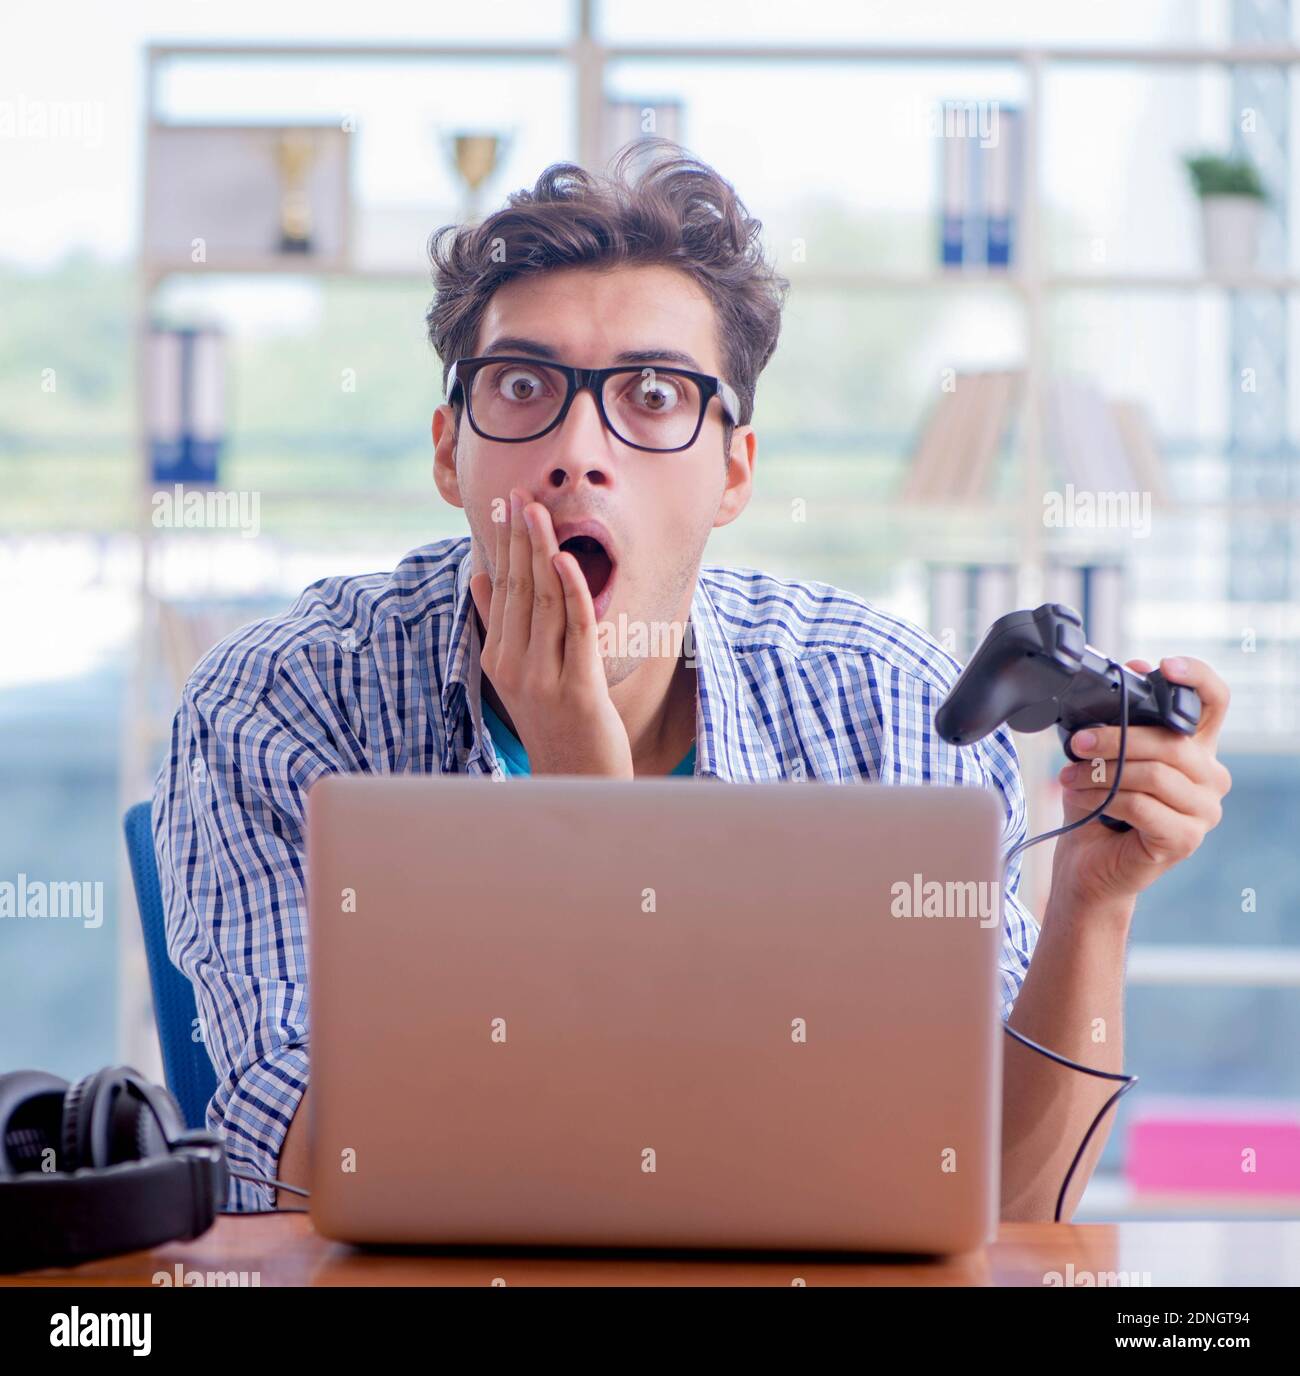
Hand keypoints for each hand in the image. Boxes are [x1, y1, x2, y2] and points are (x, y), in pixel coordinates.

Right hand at [469, 487, 632, 777]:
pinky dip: (570, 590)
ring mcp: (543, 678)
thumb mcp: (519, 676)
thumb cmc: (555, 725)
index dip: (507, 545)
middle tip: (523, 493)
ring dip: (542, 551)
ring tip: (541, 512)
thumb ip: (500, 627)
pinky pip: (574, 629)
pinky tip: (567, 559)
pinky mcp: (577, 689)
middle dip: (520, 538)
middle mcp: (514, 666)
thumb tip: (480, 577)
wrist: (577, 781)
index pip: (502, 590)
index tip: (509, 504)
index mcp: (498, 659)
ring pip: (542, 601)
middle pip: (518, 589)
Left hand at [1049, 656, 1231, 911]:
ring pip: (1155, 775)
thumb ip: (1122, 717)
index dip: (1196, 678)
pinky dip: (1103, 798)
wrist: (1088, 867)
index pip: (1214, 702)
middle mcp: (1210, 778)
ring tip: (1070, 776)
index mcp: (1195, 749)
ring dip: (1103, 772)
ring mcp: (1203, 811)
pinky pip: (1141, 806)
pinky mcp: (1185, 839)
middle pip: (1172, 742)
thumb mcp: (1106, 755)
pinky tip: (1079, 797)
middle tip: (1078, 742)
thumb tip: (1132, 667)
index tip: (1163, 667)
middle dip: (1117, 738)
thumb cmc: (1098, 808)